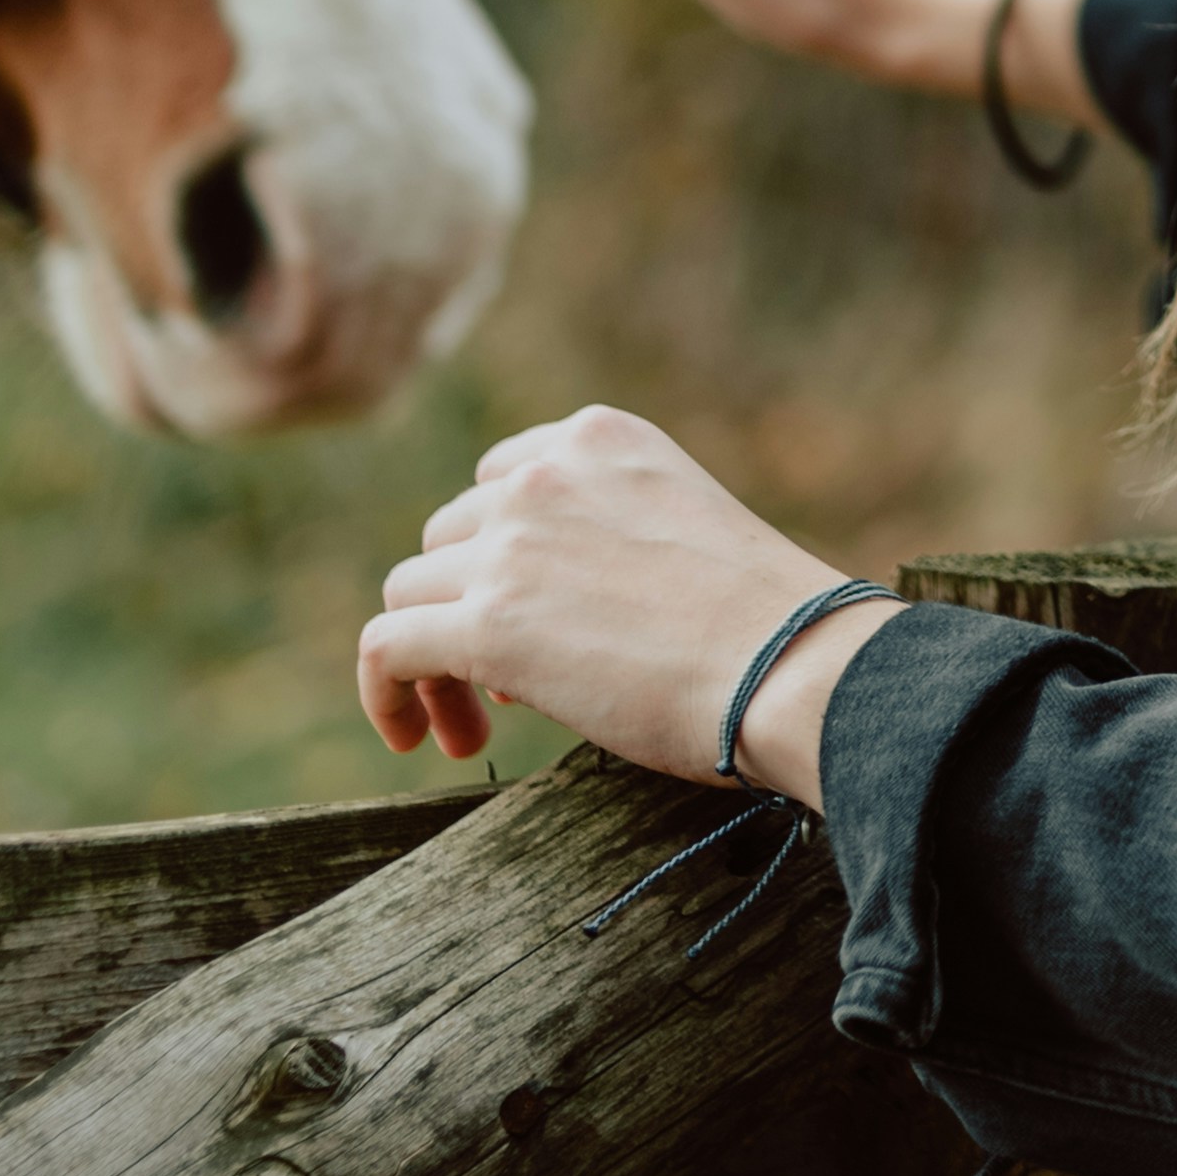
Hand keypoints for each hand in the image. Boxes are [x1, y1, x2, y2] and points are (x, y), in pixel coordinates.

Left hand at [356, 406, 910, 804]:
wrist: (793, 665)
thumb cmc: (766, 624)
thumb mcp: (683, 524)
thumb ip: (606, 533)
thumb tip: (538, 610)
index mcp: (600, 439)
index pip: (499, 481)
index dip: (498, 555)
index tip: (527, 614)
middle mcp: (544, 475)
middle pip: (447, 539)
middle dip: (464, 608)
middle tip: (505, 690)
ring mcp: (511, 545)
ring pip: (408, 593)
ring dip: (431, 659)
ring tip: (468, 728)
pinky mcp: (488, 624)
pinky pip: (385, 648)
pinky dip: (383, 693)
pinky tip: (413, 737)